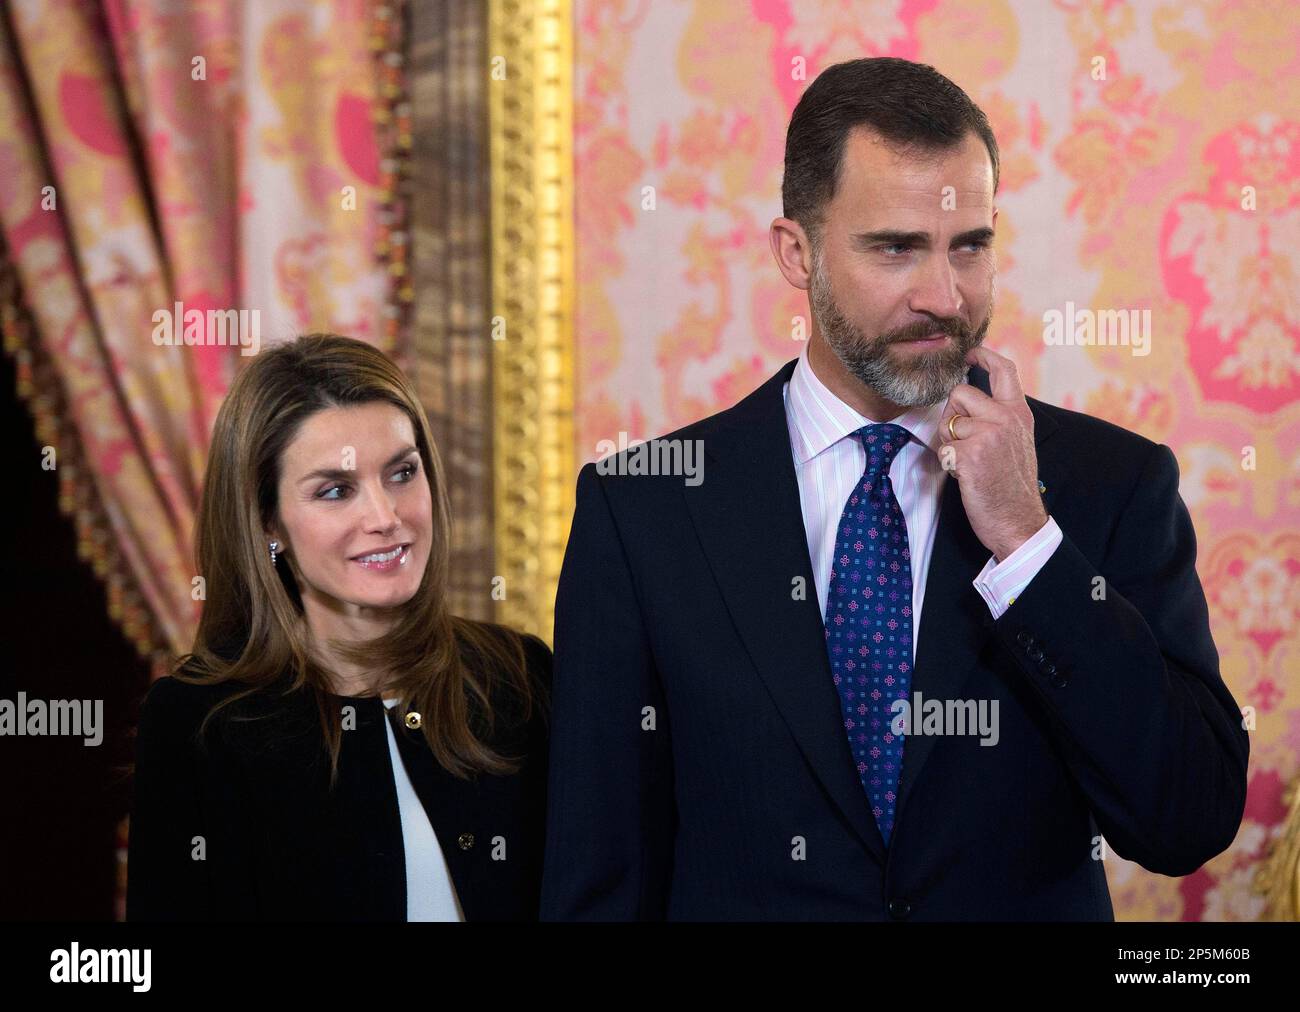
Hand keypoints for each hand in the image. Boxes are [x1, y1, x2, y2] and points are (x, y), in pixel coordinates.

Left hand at [937, 346, 1047, 560]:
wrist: (1018, 522)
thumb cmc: (1011, 486)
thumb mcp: (1015, 443)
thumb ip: (999, 418)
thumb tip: (967, 400)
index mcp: (1019, 413)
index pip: (1005, 371)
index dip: (983, 356)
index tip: (969, 354)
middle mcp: (1006, 418)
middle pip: (959, 394)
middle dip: (951, 417)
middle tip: (963, 445)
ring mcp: (990, 434)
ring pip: (947, 422)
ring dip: (948, 443)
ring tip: (968, 464)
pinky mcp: (971, 454)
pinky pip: (942, 447)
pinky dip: (947, 464)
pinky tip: (966, 477)